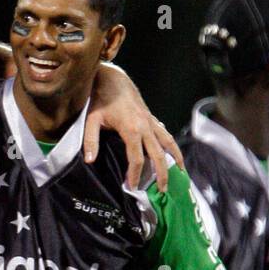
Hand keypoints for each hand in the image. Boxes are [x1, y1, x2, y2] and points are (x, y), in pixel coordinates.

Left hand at [85, 65, 183, 190]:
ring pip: (168, 143)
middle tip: (161, 191)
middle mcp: (145, 126)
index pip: (137, 158)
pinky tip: (174, 155)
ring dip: (175, 159)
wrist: (113, 78)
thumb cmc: (100, 98)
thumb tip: (89, 160)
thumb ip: (90, 140)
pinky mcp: (152, 118)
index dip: (135, 175)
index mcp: (131, 129)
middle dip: (161, 174)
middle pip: (158, 155)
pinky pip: (166, 134)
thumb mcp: (91, 119)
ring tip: (179, 174)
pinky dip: (172, 146)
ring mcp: (151, 121)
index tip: (132, 187)